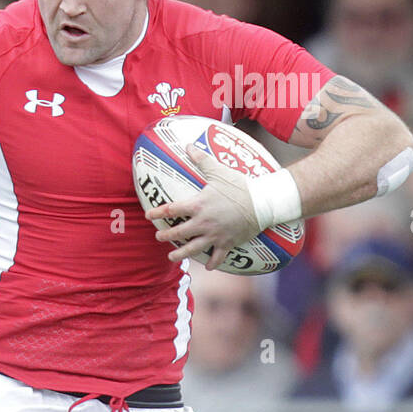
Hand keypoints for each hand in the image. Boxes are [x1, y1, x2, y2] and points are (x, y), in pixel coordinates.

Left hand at [147, 145, 259, 269]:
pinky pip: (218, 257)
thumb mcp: (219, 171)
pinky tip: (207, 266)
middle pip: (179, 233)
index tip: (148, 215)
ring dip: (181, 254)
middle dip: (166, 236)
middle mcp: (204, 222)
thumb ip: (201, 159)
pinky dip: (213, 262)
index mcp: (198, 205)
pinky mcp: (228, 243)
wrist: (264, 202)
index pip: (171, 210)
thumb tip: (189, 145)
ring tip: (171, 257)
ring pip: (193, 249)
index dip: (157, 212)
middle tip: (159, 236)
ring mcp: (215, 235)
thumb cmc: (240, 185)